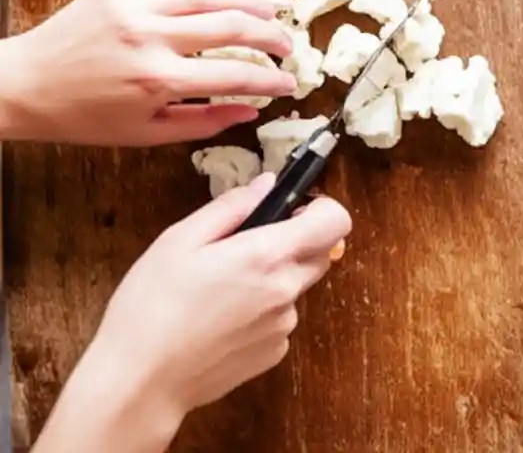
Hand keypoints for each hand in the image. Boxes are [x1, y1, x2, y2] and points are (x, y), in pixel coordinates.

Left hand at [0, 0, 295, 145]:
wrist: (22, 88)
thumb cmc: (81, 116)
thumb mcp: (146, 134)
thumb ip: (202, 123)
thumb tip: (248, 112)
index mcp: (159, 79)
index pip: (235, 76)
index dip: (270, 81)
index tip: (288, 83)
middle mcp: (151, 38)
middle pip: (231, 28)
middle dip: (269, 37)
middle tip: (286, 45)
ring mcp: (134, 7)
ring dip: (246, 1)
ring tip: (268, 11)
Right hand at [34, 176, 350, 451]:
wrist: (141, 381)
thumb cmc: (152, 307)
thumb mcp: (179, 240)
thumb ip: (230, 208)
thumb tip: (266, 186)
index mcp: (267, 256)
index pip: (335, 222)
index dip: (320, 210)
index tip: (292, 210)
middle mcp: (286, 290)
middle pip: (319, 254)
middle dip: (293, 243)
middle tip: (244, 247)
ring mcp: (283, 326)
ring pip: (294, 288)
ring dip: (271, 281)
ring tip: (217, 292)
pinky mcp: (274, 352)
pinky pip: (278, 320)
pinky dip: (259, 313)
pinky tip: (217, 322)